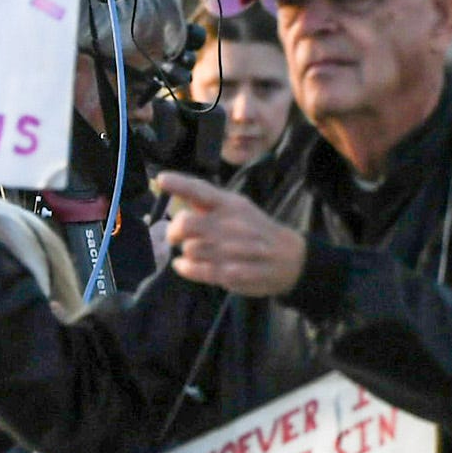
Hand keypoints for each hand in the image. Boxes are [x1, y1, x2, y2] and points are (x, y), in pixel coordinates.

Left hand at [152, 173, 309, 297]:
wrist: (290, 258)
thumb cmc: (255, 230)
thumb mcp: (237, 208)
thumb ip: (206, 202)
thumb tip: (170, 187)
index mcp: (231, 204)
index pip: (202, 191)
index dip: (179, 184)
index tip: (161, 179)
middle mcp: (232, 224)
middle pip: (186, 223)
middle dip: (173, 232)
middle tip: (175, 238)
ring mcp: (234, 249)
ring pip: (190, 249)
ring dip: (186, 252)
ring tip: (197, 252)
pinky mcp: (233, 273)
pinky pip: (197, 270)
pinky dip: (186, 268)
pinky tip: (185, 266)